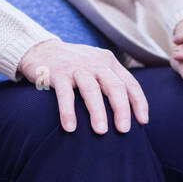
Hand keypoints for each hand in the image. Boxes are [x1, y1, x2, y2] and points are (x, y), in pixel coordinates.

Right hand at [17, 39, 148, 133]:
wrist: (40, 49)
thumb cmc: (72, 65)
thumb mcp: (95, 66)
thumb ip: (109, 81)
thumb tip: (126, 114)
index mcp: (108, 62)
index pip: (130, 83)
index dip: (139, 102)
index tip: (143, 122)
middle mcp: (96, 62)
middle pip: (115, 86)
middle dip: (121, 110)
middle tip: (124, 130)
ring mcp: (76, 67)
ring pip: (92, 90)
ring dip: (97, 112)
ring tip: (101, 132)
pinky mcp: (57, 72)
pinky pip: (65, 94)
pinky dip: (68, 111)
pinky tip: (70, 128)